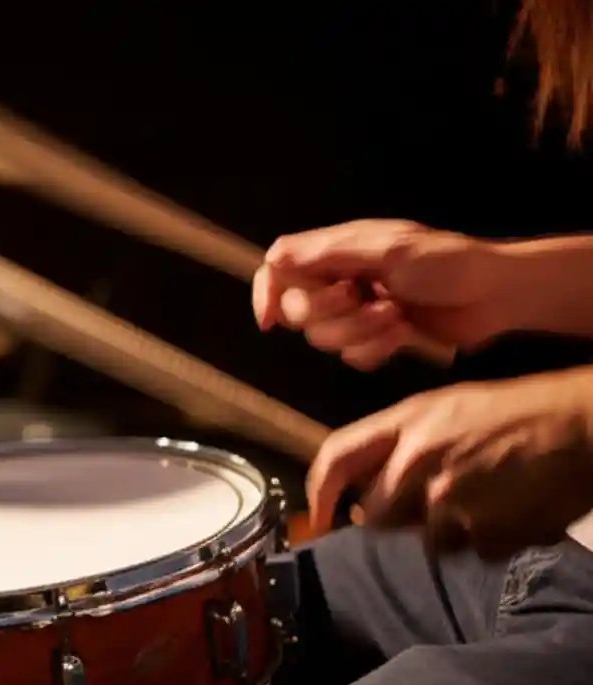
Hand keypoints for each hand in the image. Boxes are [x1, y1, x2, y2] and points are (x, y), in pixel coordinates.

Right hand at [252, 220, 508, 369]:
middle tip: (362, 298)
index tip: (270, 321)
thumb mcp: (387, 249)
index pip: (279, 269)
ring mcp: (357, 311)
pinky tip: (403, 334)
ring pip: (325, 339)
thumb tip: (274, 259)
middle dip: (330, 313)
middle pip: (298, 312)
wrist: (495, 295)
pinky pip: (352, 357)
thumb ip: (327, 253)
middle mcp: (339, 280)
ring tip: (396, 316)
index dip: (266, 293)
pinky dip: (376, 349)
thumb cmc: (447, 262)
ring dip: (359, 332)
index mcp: (336, 251)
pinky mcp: (376, 338)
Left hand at [308, 369, 592, 559]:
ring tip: (488, 497)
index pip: (336, 457)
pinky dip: (490, 540)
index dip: (318, 493)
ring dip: (451, 532)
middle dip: (401, 518)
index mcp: (406, 422)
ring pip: (426, 540)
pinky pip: (472, 552)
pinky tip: (513, 509)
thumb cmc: (519, 412)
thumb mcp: (447, 408)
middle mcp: (417, 460)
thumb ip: (402, 443)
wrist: (584, 425)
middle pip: (377, 515)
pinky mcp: (483, 531)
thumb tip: (368, 493)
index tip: (317, 518)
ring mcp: (449, 498)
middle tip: (440, 500)